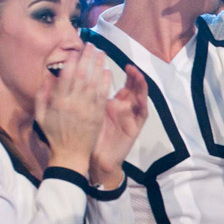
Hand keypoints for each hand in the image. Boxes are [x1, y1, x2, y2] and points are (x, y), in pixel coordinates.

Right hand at [36, 43, 109, 175]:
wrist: (70, 154)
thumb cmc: (54, 135)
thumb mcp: (41, 116)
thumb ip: (42, 96)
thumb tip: (47, 77)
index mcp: (59, 102)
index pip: (66, 75)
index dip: (72, 60)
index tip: (75, 50)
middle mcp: (74, 102)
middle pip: (82, 74)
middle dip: (87, 57)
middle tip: (91, 45)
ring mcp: (87, 108)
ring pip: (94, 81)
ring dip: (98, 65)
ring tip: (101, 52)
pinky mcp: (98, 114)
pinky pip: (103, 94)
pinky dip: (105, 81)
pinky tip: (107, 71)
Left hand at [90, 65, 148, 187]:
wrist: (97, 158)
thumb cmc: (92, 136)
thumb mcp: (91, 112)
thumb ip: (90, 97)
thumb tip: (80, 79)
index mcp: (116, 103)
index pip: (124, 84)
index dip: (125, 73)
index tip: (123, 64)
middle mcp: (126, 107)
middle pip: (134, 88)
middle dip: (134, 76)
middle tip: (130, 67)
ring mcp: (132, 116)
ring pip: (141, 97)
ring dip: (141, 86)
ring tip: (138, 76)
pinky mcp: (135, 127)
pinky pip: (142, 114)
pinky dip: (142, 104)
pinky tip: (140, 96)